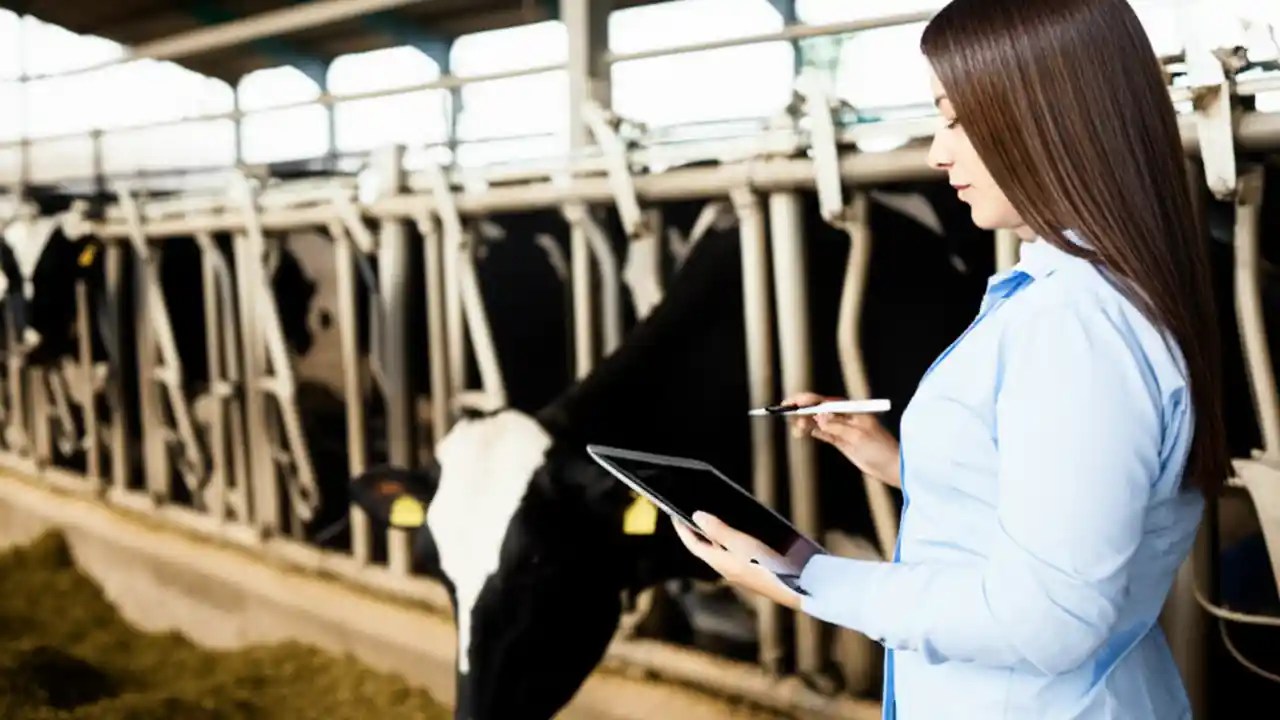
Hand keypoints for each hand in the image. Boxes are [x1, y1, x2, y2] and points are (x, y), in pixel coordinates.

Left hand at [671, 512, 803, 610]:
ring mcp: (740, 571)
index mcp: (718, 563)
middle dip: (697, 530)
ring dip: (714, 534)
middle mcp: (726, 568)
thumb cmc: (767, 565)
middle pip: (705, 547)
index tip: (673, 513)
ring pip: (720, 550)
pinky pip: (735, 552)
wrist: (797, 588)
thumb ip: (718, 530)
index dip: (682, 528)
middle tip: (690, 511)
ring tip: (712, 515)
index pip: (693, 544)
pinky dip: (730, 539)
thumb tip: (696, 516)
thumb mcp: (741, 543)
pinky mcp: (753, 570)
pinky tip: (739, 528)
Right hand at [783, 392, 900, 488]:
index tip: (792, 402)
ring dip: (806, 423)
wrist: (890, 466)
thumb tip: (819, 417)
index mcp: (850, 410)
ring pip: (818, 421)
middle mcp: (844, 417)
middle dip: (802, 411)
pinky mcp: (841, 440)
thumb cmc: (880, 449)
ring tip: (796, 429)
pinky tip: (803, 431)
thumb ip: (837, 426)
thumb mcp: (858, 436)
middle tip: (786, 414)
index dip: (806, 400)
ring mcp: (842, 428)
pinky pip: (822, 433)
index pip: (824, 401)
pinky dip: (812, 432)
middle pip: (818, 409)